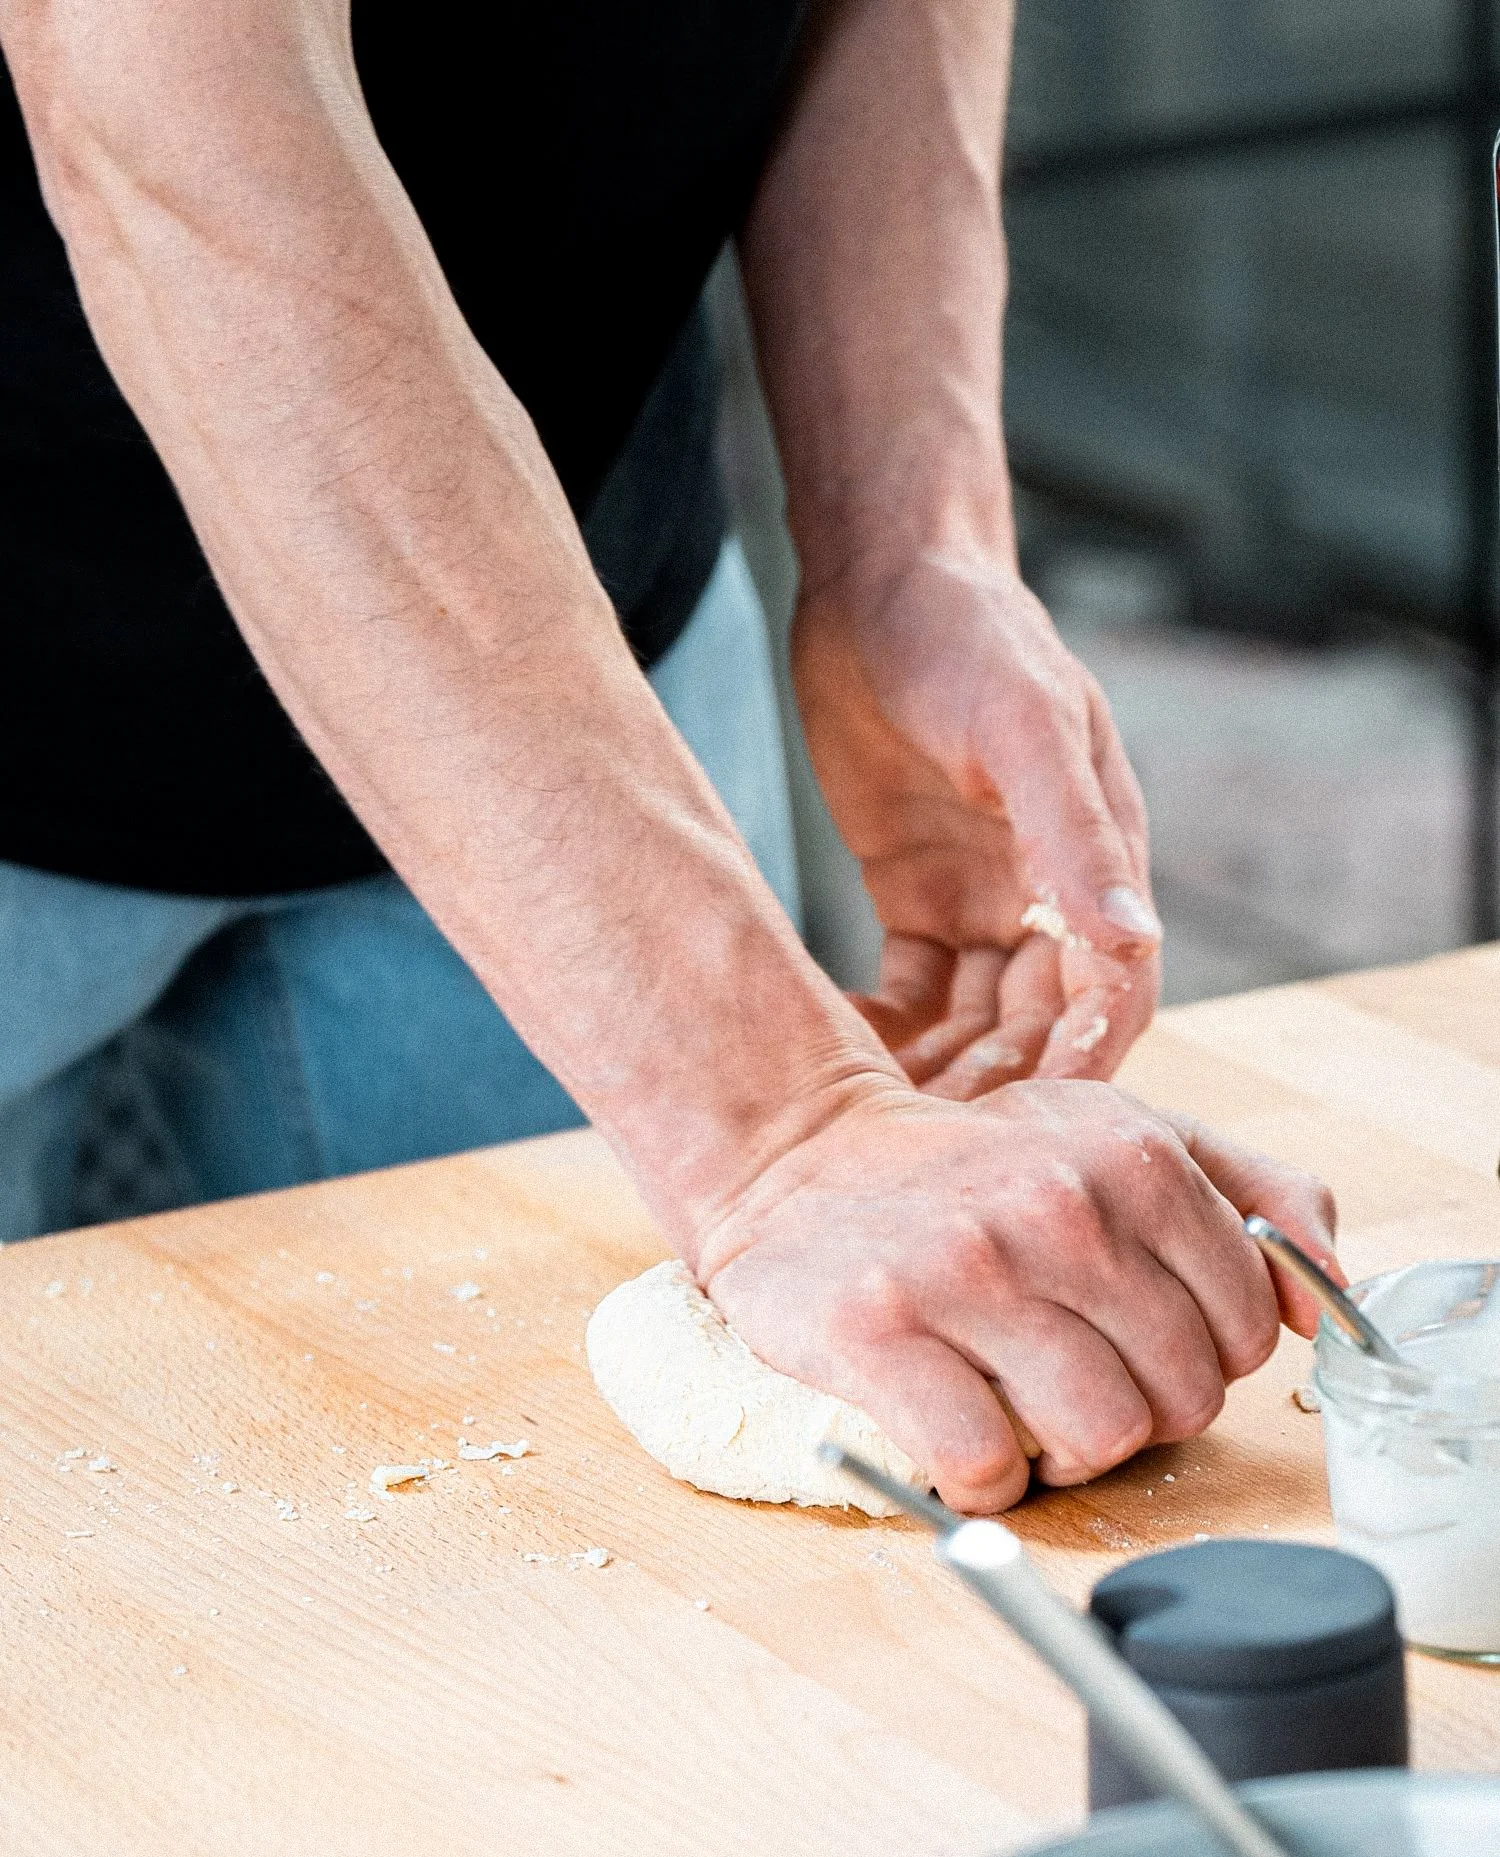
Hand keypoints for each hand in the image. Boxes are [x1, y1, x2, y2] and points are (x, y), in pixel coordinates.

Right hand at [697, 1078, 1339, 1512]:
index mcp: (1130, 1156)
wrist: (801, 1158)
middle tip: (1066, 1370)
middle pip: (1179, 1399)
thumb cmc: (976, 1168)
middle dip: (1133, 1408)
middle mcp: (1055, 1207)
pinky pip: (986, 1469)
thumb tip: (1322, 1299)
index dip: (1195, 1354)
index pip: (1246, 1330)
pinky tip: (956, 1431)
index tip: (1133, 1335)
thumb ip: (1251, 1195)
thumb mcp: (1119, 1136)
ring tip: (1013, 1400)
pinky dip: (983, 1478)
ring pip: (1096, 1440)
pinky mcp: (874, 1332)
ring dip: (1060, 1448)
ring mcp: (962, 1269)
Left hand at [793, 544, 1161, 1089]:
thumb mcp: (1022, 724)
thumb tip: (1131, 937)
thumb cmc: (966, 634)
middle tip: (939, 1143)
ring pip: (976, 1016)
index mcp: (1097, 850)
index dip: (1085, 1055)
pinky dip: (893, 1028)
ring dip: (945, 1069)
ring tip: (887, 1120)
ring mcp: (981, 894)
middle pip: (1041, 1017)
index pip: (1114, 983)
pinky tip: (847, 1054)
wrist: (877, 579)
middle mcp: (1047, 886)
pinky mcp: (917, 892)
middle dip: (1001, 1080)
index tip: (1038, 1119)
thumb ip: (1071, 830)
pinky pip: (915, 989)